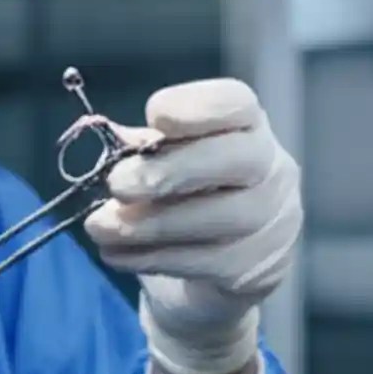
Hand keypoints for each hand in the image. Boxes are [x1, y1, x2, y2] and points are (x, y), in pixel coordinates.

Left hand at [83, 79, 301, 373]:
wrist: (219, 268)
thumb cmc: (186, 193)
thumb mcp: (168, 159)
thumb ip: (145, 146)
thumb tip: (108, 136)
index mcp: (247, 126)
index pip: (237, 103)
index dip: (198, 106)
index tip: (155, 113)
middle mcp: (272, 169)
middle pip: (235, 159)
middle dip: (171, 170)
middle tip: (116, 183)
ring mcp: (272, 222)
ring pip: (217, 218)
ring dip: (148, 224)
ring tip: (100, 226)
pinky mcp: (256, 270)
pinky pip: (202, 262)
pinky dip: (149, 257)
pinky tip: (114, 253)